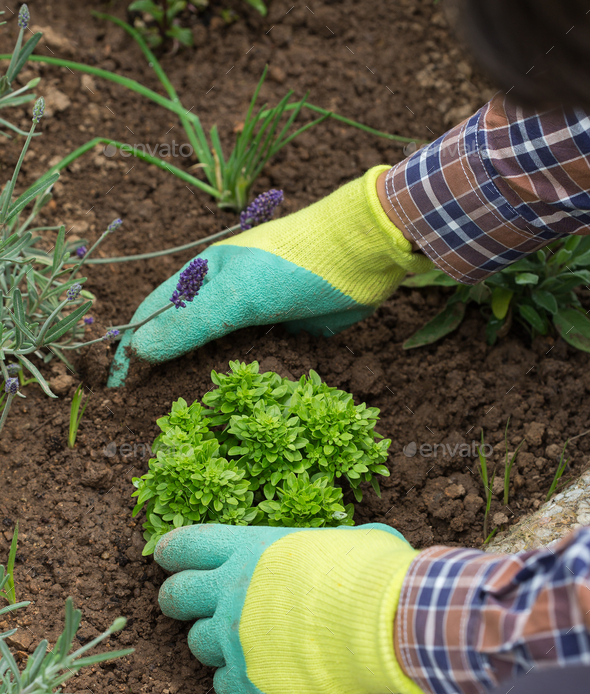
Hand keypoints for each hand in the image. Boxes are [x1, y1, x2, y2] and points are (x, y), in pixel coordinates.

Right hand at [107, 166, 431, 386]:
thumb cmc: (293, 265)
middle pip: (181, 340)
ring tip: (191, 419)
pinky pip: (251, 362)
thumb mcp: (235, 296)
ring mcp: (250, 316)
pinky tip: (237, 405)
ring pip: (215, 355)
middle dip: (165, 374)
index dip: (131, 352)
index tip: (119, 391)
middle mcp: (220, 297)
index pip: (150, 317)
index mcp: (200, 277)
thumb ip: (189, 325)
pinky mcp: (280, 332)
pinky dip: (240, 381)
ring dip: (203, 382)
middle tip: (152, 415)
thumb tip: (138, 353)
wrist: (361, 256)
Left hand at [154, 522, 431, 693]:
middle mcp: (231, 591)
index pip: (187, 544)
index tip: (167, 557)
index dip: (172, 551)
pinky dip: (235, 681)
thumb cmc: (375, 572)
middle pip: (175, 597)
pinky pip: (221, 686)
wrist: (388, 623)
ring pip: (196, 643)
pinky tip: (260, 675)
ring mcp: (235, 638)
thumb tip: (345, 549)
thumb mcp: (350, 537)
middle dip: (179, 600)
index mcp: (250, 549)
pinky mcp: (250, 681)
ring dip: (214, 642)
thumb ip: (325, 546)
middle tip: (193, 605)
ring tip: (245, 642)